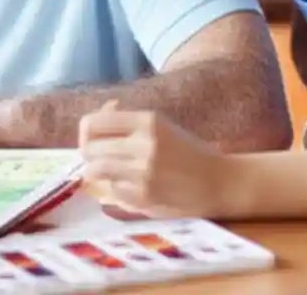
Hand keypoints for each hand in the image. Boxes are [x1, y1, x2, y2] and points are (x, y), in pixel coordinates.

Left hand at [78, 109, 230, 218]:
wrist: (219, 181)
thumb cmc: (187, 152)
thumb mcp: (161, 126)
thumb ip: (129, 120)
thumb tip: (103, 109)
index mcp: (148, 120)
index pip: (94, 122)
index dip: (87, 131)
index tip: (93, 138)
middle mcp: (144, 144)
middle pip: (89, 148)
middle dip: (91, 154)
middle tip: (101, 158)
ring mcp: (143, 172)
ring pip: (95, 170)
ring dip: (99, 172)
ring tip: (113, 172)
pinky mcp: (144, 197)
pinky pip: (112, 191)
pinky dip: (117, 189)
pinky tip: (133, 187)